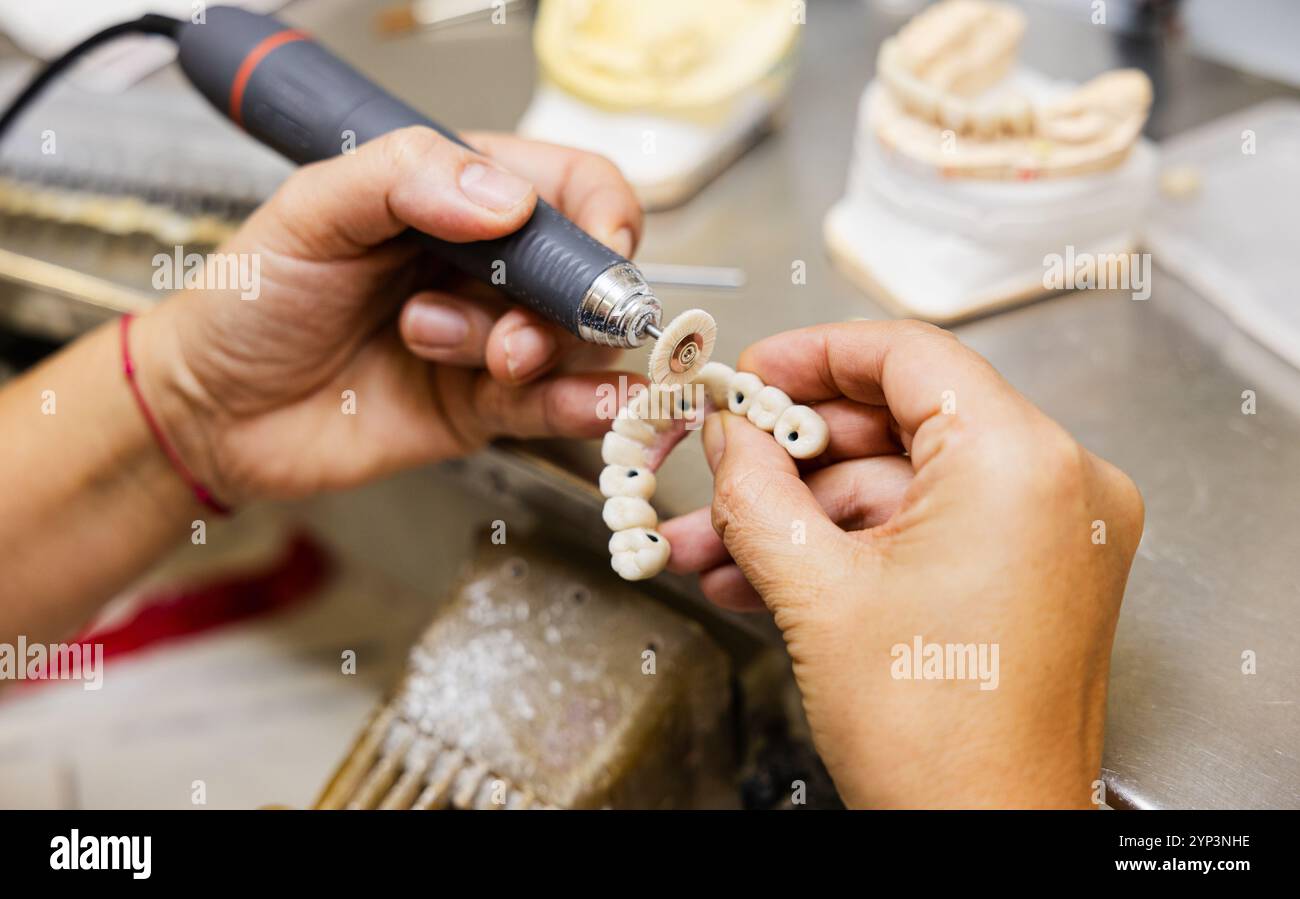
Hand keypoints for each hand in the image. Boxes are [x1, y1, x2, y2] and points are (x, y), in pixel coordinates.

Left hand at [134, 127, 641, 503]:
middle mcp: (486, 269)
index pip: (570, 188)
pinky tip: (592, 403)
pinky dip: (582, 406)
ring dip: (532, 351)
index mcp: (455, 197)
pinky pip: (551, 407)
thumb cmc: (250, 300)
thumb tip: (506, 198)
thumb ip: (402, 178)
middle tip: (517, 328)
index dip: (601, 213)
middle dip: (567, 301)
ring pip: (571, 344)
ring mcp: (488, 341)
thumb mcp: (311, 212)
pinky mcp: (482, 410)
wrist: (210, 410)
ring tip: (451, 349)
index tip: (597, 245)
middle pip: (585, 274)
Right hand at [662, 321, 1143, 807]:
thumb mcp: (815, 593)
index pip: (906, 353)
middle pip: (898, 420)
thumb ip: (755, 491)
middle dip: (789, 456)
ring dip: (803, 515)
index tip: (752, 373)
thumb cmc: (941, 742)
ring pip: (901, 486)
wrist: (989, 839)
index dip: (810, 354)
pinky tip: (769, 576)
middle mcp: (1057, 485)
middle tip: (721, 461)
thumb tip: (730, 437)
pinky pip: (928, 529)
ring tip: (719, 546)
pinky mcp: (1034, 574)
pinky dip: (851, 547)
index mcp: (1020, 462)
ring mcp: (1052, 532)